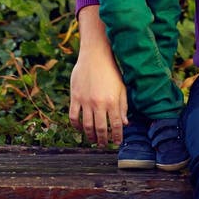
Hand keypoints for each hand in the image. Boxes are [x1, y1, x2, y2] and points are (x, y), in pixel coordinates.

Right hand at [69, 6, 127, 145]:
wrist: (96, 54)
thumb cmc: (111, 70)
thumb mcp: (122, 87)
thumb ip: (123, 106)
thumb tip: (125, 124)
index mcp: (112, 101)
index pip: (115, 126)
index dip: (116, 137)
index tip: (117, 143)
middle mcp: (99, 103)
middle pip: (100, 129)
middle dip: (103, 140)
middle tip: (104, 145)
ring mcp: (85, 101)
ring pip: (86, 126)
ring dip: (90, 136)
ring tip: (93, 140)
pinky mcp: (75, 96)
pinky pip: (73, 117)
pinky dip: (76, 126)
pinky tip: (80, 128)